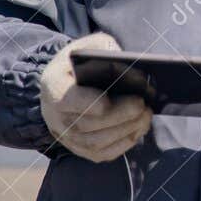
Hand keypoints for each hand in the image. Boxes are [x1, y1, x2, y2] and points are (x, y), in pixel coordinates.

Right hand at [39, 33, 152, 161]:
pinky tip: (140, 128)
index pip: (65, 100)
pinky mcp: (80, 149)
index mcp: (54, 87)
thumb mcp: (86, 47)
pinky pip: (102, 154)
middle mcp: (55, 116)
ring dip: (125, 130)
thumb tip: (123, 59)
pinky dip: (124, 143)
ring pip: (95, 142)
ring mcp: (66, 136)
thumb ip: (102, 48)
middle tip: (142, 105)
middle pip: (86, 124)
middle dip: (118, 116)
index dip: (86, 103)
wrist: (65, 86)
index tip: (107, 102)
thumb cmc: (80, 65)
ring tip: (146, 114)